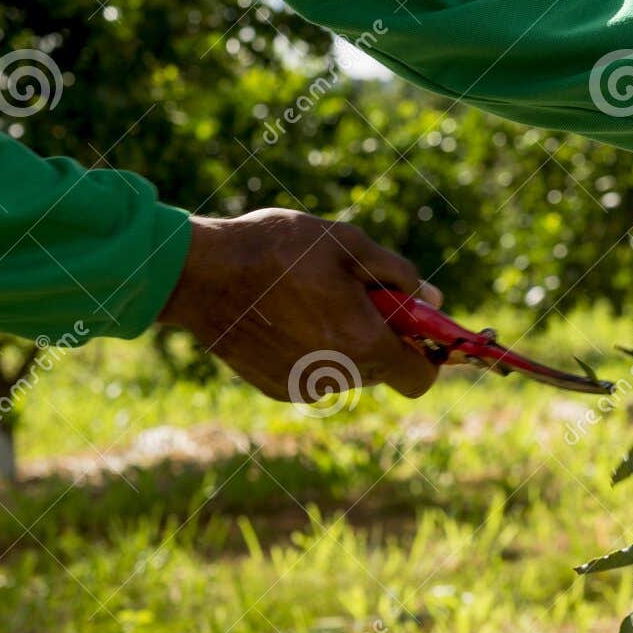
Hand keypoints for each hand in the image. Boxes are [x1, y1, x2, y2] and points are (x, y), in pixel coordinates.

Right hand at [159, 208, 443, 402]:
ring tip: (309, 298)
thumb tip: (433, 300)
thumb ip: (398, 275)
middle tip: (353, 294)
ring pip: (349, 369)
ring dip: (345, 340)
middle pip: (384, 368)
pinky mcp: (278, 388)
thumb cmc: (276, 251)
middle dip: (381, 336)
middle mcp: (339, 377)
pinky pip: (315, 372)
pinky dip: (312, 349)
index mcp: (365, 345)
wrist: (198, 274)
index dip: (426, 353)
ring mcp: (306, 387)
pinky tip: (284, 315)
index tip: (414, 327)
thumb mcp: (347, 244)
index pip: (421, 377)